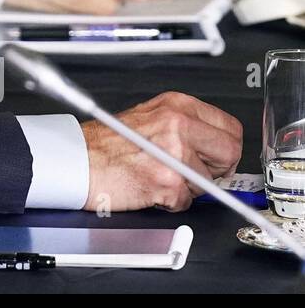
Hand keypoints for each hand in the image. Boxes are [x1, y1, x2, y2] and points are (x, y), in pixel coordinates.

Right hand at [81, 92, 242, 211]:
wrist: (76, 160)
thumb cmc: (104, 143)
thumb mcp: (147, 117)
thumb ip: (182, 125)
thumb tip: (212, 145)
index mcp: (176, 105)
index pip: (230, 127)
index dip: (223, 147)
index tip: (215, 157)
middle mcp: (178, 124)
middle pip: (230, 152)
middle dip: (217, 168)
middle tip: (194, 171)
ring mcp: (175, 153)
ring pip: (211, 181)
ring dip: (189, 187)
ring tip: (160, 176)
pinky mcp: (168, 181)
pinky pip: (188, 201)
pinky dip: (171, 201)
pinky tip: (150, 187)